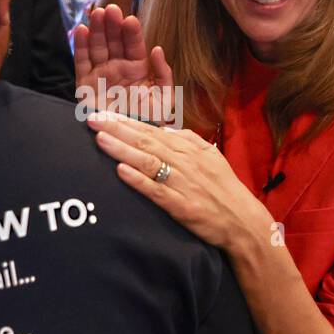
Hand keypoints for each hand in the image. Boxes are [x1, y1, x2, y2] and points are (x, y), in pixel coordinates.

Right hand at [73, 4, 174, 120]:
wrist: (128, 143)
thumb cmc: (149, 122)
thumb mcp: (164, 100)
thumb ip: (164, 74)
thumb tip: (157, 49)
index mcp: (138, 69)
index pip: (134, 45)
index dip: (132, 32)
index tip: (130, 19)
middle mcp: (118, 68)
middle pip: (114, 41)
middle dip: (112, 24)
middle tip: (111, 9)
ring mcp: (101, 74)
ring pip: (97, 47)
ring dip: (96, 29)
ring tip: (97, 13)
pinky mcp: (85, 84)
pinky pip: (82, 62)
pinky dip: (80, 46)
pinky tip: (81, 29)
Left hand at [86, 111, 272, 253]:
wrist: (242, 220)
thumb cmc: (224, 188)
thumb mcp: (209, 156)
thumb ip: (186, 141)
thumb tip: (163, 130)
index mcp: (188, 148)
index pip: (151, 131)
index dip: (125, 121)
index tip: (103, 113)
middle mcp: (183, 161)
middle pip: (144, 141)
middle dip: (116, 128)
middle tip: (91, 118)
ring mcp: (182, 183)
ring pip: (147, 162)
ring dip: (122, 149)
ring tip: (100, 138)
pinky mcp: (181, 205)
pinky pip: (156, 191)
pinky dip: (138, 180)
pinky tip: (121, 171)